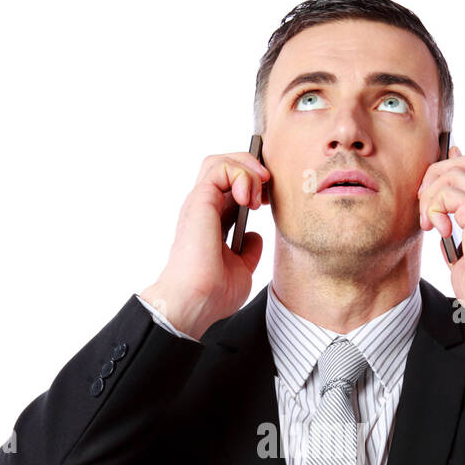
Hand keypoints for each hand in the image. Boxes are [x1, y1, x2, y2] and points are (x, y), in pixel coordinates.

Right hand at [139, 150, 270, 339]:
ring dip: (246, 169)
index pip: (230, 186)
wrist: (196, 302)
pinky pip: (221, 168)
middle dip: (251, 168)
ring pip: (221, 162)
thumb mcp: (242, 270)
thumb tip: (256, 236)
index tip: (269, 200)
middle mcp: (204, 209)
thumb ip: (249, 251)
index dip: (253, 184)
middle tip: (267, 188)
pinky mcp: (200, 201)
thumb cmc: (212, 294)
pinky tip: (249, 198)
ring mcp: (200, 204)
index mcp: (212, 222)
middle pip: (224, 166)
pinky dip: (240, 175)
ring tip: (258, 194)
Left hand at [418, 147, 464, 324]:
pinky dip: (435, 208)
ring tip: (429, 225)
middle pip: (464, 161)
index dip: (447, 173)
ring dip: (431, 196)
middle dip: (435, 178)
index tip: (428, 198)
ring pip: (453, 171)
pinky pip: (449, 191)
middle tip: (425, 211)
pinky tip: (439, 231)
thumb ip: (459, 240)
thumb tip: (444, 232)